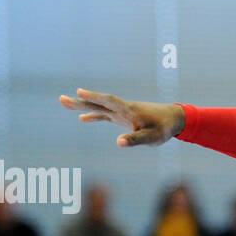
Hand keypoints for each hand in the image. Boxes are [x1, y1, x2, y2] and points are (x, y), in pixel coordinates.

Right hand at [59, 88, 184, 146]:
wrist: (173, 119)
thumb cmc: (164, 128)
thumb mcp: (151, 137)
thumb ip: (135, 139)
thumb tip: (119, 143)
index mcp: (129, 110)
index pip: (109, 101)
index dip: (95, 97)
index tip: (79, 92)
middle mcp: (123, 108)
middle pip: (99, 103)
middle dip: (80, 101)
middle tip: (61, 99)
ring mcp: (122, 112)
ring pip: (100, 108)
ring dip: (83, 106)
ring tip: (65, 103)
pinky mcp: (123, 117)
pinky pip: (106, 115)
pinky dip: (94, 116)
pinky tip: (82, 119)